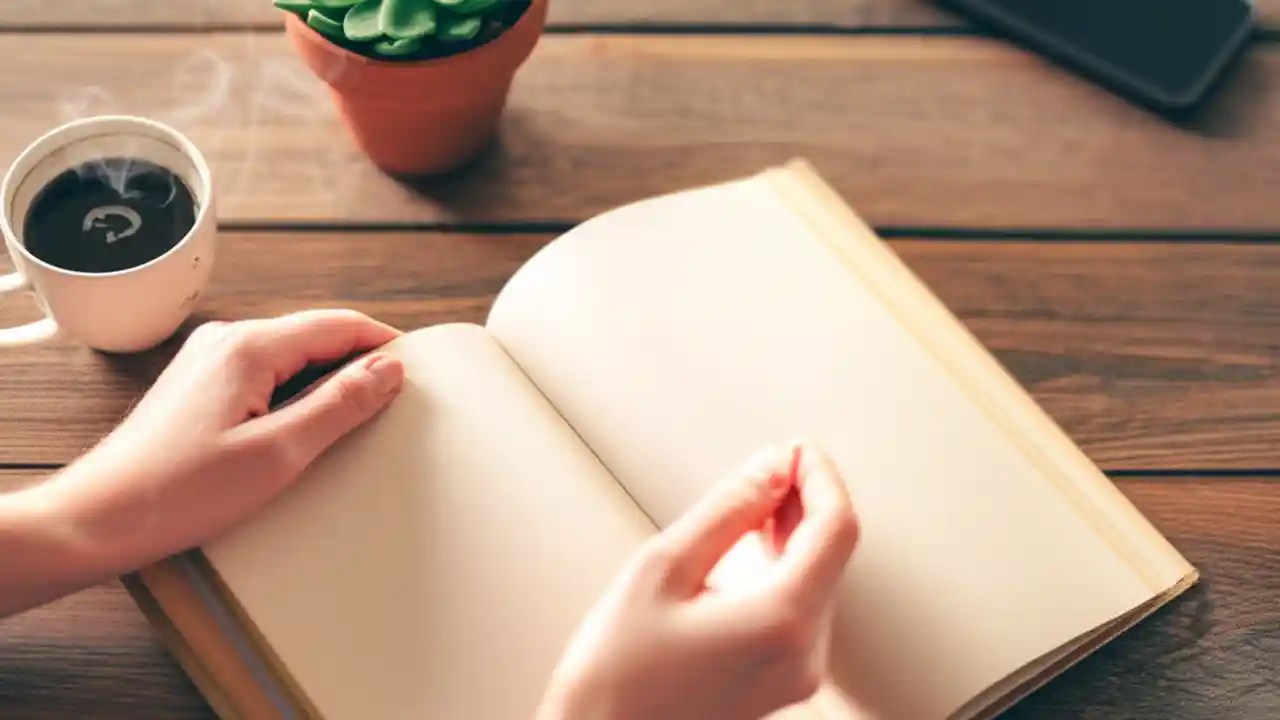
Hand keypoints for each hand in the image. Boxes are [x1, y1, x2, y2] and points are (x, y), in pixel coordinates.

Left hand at [0, 310, 404, 616]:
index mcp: (248, 346)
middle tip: (392, 405)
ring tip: (351, 423)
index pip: (340, 324)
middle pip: (317, 336)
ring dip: (327, 382)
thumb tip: (388, 370)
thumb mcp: (279, 453)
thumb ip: (340, 404)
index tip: (418, 374)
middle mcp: (226, 340)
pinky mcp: (200, 386)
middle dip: (359, 364)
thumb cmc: (180, 492)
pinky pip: (266, 374)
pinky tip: (303, 431)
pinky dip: (296, 394)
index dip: (385, 345)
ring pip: (292, 356)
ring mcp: (209, 361)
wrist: (99, 519)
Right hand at [537, 442, 858, 719]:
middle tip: (770, 463)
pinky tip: (750, 547)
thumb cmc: (615, 673)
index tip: (794, 449)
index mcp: (781, 621)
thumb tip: (770, 468)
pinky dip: (784, 566)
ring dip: (795, 531)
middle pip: (832, 553)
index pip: (836, 528)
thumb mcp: (663, 568)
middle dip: (806, 499)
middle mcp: (802, 654)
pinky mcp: (780, 681)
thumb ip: (727, 511)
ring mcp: (795, 674)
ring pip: (818, 578)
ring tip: (755, 499)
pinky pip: (801, 607)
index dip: (820, 476)